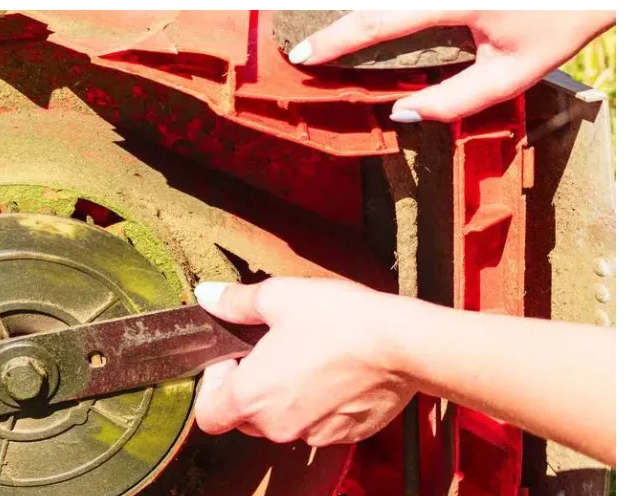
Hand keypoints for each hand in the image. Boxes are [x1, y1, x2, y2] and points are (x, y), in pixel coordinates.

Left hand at [193, 279, 417, 446]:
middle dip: (250, 389)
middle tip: (272, 353)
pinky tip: (337, 374)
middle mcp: (276, 426)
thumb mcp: (279, 297)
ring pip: (283, 422)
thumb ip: (235, 302)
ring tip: (309, 359)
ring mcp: (313, 436)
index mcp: (251, 397)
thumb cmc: (339, 320)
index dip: (213, 387)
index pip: (207, 415)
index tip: (234, 359)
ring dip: (286, 398)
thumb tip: (207, 295)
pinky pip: (319, 425)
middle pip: (244, 418)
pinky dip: (320, 406)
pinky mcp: (345, 436)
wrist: (404, 344)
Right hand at [288, 10, 614, 121]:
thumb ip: (454, 100)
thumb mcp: (513, 73)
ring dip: (364, 11)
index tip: (301, 55)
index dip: (334, 40)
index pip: (378, 19)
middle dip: (339, 21)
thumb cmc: (564, 19)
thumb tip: (400, 114)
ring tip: (336, 38)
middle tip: (307, 47)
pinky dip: (388, 8)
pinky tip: (371, 20)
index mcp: (453, 0)